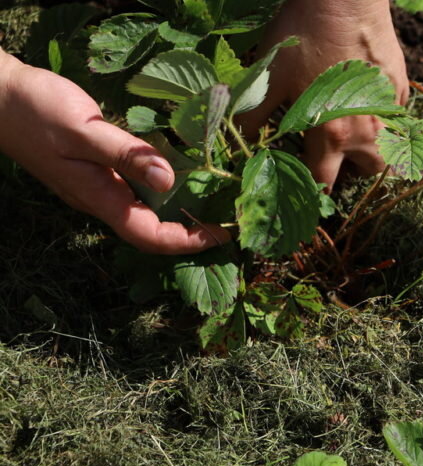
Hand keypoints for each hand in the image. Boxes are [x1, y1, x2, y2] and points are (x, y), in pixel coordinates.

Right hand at [0, 52, 230, 254]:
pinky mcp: (98, 170)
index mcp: (99, 197)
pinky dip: (165, 188)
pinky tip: (185, 173)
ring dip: (180, 212)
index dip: (187, 242)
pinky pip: (137, 190)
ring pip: (145, 212)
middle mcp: (102, 199)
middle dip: (190, 232)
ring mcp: (99, 186)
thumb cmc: (36, 111)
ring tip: (216, 200)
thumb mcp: (83, 130)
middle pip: (151, 231)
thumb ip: (125, 154)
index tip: (221, 234)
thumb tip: (170, 180)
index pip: (149, 236)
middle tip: (229, 220)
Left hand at [238, 0, 408, 190]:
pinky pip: (397, 119)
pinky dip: (384, 121)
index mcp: (331, 135)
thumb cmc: (304, 37)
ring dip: (372, 150)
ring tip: (355, 134)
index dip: (311, 191)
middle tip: (332, 155)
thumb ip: (253, 117)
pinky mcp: (400, 89)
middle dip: (350, 172)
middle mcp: (366, 131)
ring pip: (388, 149)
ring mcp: (388, 110)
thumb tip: (239, 142)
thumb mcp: (269, 78)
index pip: (324, 182)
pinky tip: (366, 104)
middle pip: (366, 172)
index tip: (304, 187)